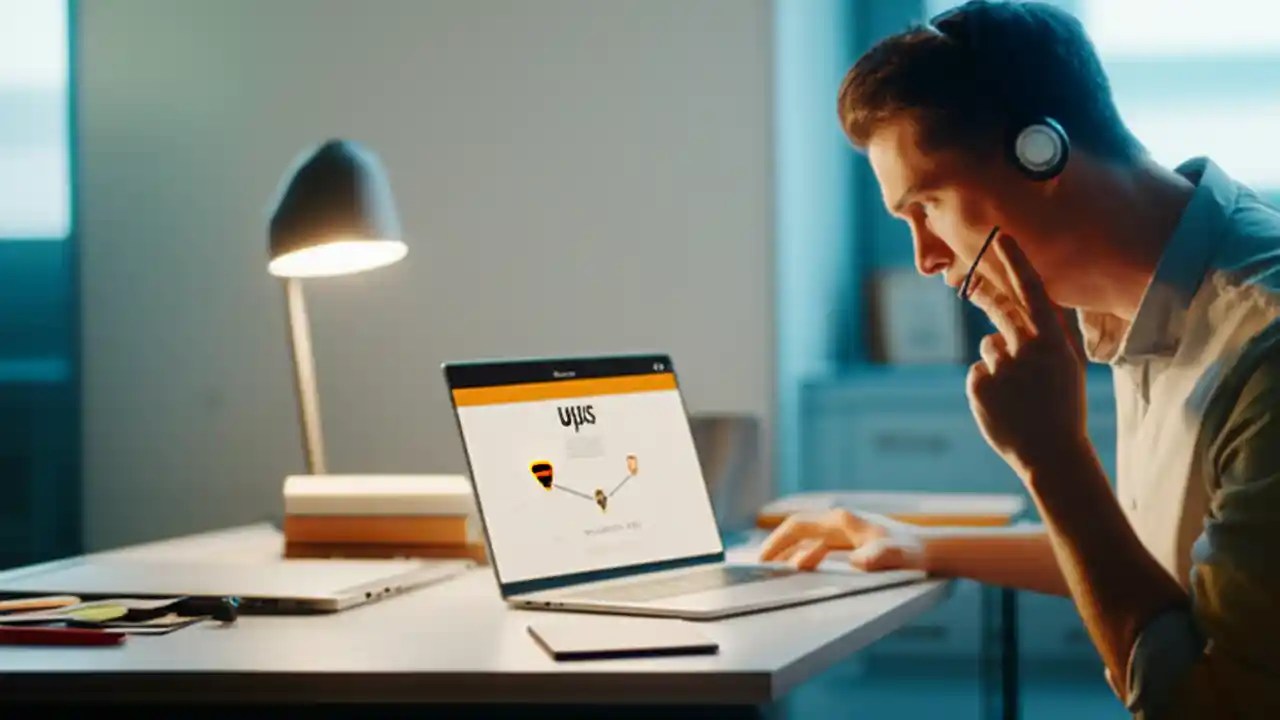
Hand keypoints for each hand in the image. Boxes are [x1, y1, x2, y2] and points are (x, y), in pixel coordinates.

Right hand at [758, 509, 924, 571]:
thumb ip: (875, 557)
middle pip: (798, 529)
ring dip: (792, 551)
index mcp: (842, 520)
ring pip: (808, 537)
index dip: (778, 540)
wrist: (931, 549)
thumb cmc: (911, 552)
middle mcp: (840, 521)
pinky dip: (807, 554)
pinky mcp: (851, 539)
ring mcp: (845, 530)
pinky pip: (820, 545)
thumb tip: (857, 562)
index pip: (798, 525)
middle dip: (778, 545)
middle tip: (761, 564)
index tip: (763, 557)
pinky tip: (804, 566)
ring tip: (777, 568)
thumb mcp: (893, 556)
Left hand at [966, 233, 1090, 476]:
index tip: (1001, 237)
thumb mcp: (1067, 366)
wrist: (1053, 455)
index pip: (1033, 293)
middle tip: (970, 275)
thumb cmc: (1062, 407)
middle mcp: (1028, 350)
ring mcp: (1001, 368)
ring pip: (989, 346)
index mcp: (1055, 343)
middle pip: (1001, 310)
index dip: (1016, 263)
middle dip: (986, 291)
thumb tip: (1035, 303)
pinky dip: (986, 385)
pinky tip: (1003, 405)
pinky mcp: (978, 386)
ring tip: (1018, 392)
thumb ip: (1049, 335)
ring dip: (998, 362)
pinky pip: (977, 372)